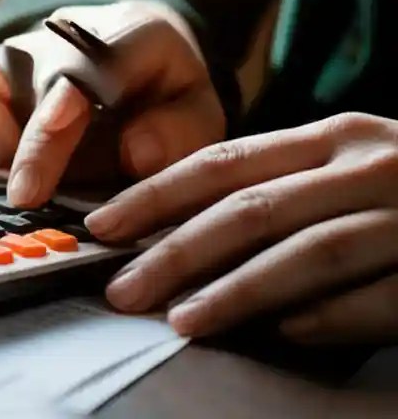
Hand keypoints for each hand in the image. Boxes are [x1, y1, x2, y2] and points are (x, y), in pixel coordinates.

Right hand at [0, 0, 224, 206]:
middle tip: (27, 197)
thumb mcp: (195, 116)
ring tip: (48, 187)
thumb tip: (134, 153)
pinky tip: (15, 168)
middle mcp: (65, 33)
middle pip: (42, 84)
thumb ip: (180, 133)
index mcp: (134, 34)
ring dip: (14, 156)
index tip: (59, 122)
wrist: (118, 70)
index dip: (83, 84)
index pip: (108, 56)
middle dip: (35, 143)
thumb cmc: (158, 101)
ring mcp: (13, 51)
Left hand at [86, 112, 397, 343]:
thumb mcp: (350, 166)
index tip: (102, 226)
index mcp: (337, 136)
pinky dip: (332, 316)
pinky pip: (383, 295)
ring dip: (239, 291)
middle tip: (123, 289)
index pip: (225, 162)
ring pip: (309, 254)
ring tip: (184, 321)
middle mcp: (373, 166)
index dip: (157, 194)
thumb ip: (281, 185)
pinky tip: (284, 334)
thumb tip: (179, 227)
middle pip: (253, 211)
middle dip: (177, 252)